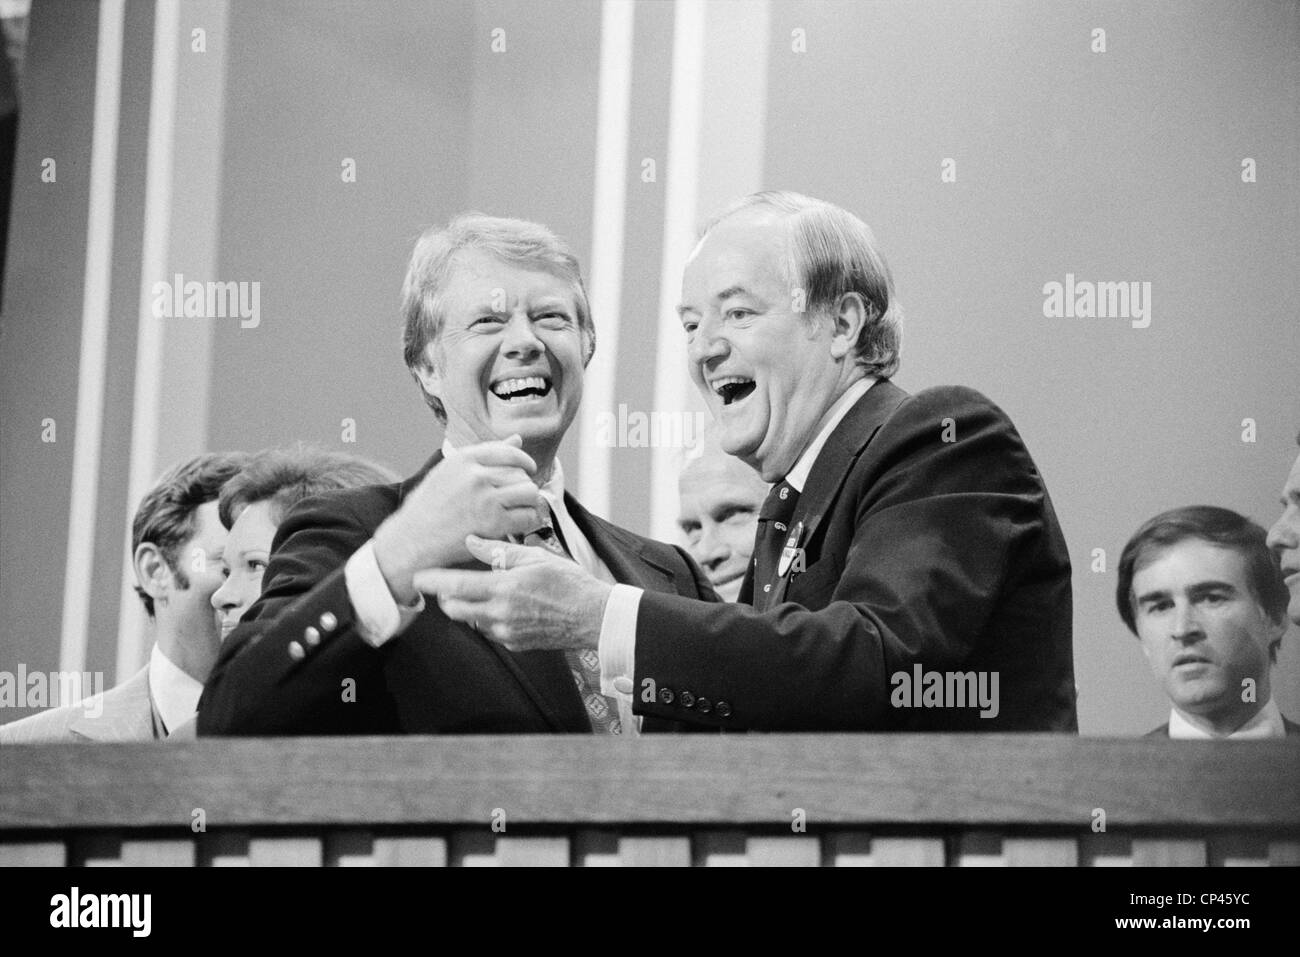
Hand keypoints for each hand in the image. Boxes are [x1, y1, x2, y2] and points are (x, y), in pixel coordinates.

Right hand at [373, 437, 541, 602]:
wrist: (411, 539)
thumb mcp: (449, 472)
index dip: (524, 460)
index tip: (528, 469)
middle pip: (521, 473)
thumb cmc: (427, 507)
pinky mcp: (493, 523)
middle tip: (520, 499)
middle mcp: (476, 475)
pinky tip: (518, 525)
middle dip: (524, 486)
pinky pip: (527, 516)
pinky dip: (527, 522)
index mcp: (464, 459)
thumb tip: (517, 438)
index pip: (509, 451)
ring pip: (529, 492)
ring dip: (529, 503)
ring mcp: (486, 499)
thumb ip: (483, 456)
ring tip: (521, 510)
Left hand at [413, 535, 610, 652]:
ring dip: (468, 607)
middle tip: (448, 583)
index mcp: (504, 589)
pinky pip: (490, 631)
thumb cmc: (569, 582)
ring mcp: (506, 633)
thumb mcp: (535, 558)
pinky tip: (505, 605)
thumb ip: (499, 551)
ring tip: (483, 590)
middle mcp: (500, 615)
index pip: (455, 587)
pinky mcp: (514, 644)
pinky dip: (489, 617)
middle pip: (455, 609)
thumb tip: (471, 541)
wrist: (593, 617)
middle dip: (446, 597)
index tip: (418, 576)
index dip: (432, 582)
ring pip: (471, 621)